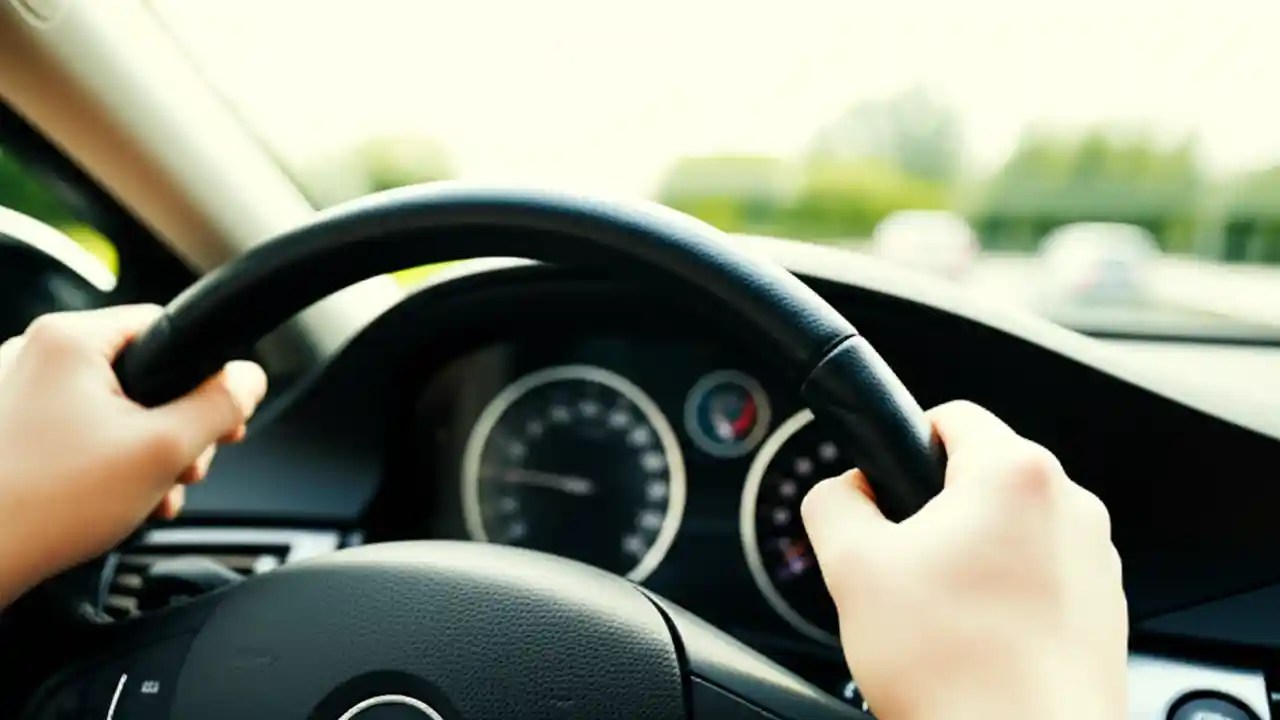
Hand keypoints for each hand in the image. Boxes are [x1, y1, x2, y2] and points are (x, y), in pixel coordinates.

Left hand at [0, 305, 266, 605]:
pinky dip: (103, 461)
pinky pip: (75, 430)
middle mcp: (32, 353)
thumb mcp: (164, 451)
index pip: (167, 327)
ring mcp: (10, 391)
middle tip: (184, 468)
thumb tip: (249, 378)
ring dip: (144, 452)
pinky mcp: (5, 429)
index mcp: (68, 339)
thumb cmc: (47, 504)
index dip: (207, 376)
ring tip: (148, 492)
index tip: (221, 421)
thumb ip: (220, 407)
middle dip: (175, 428)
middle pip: (141, 373)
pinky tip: (114, 499)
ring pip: (110, 408)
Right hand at [802, 401, 1126, 719]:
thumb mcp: (851, 567)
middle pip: (981, 476)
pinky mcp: (1106, 608)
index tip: (884, 492)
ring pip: (1011, 529)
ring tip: (940, 616)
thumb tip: (841, 492)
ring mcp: (1097, 559)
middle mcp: (1071, 505)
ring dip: (971, 556)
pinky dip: (1006, 594)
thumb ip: (832, 502)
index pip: (948, 416)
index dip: (901, 448)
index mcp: (1015, 474)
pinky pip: (1041, 575)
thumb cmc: (952, 670)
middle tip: (901, 570)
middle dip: (934, 513)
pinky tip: (976, 640)